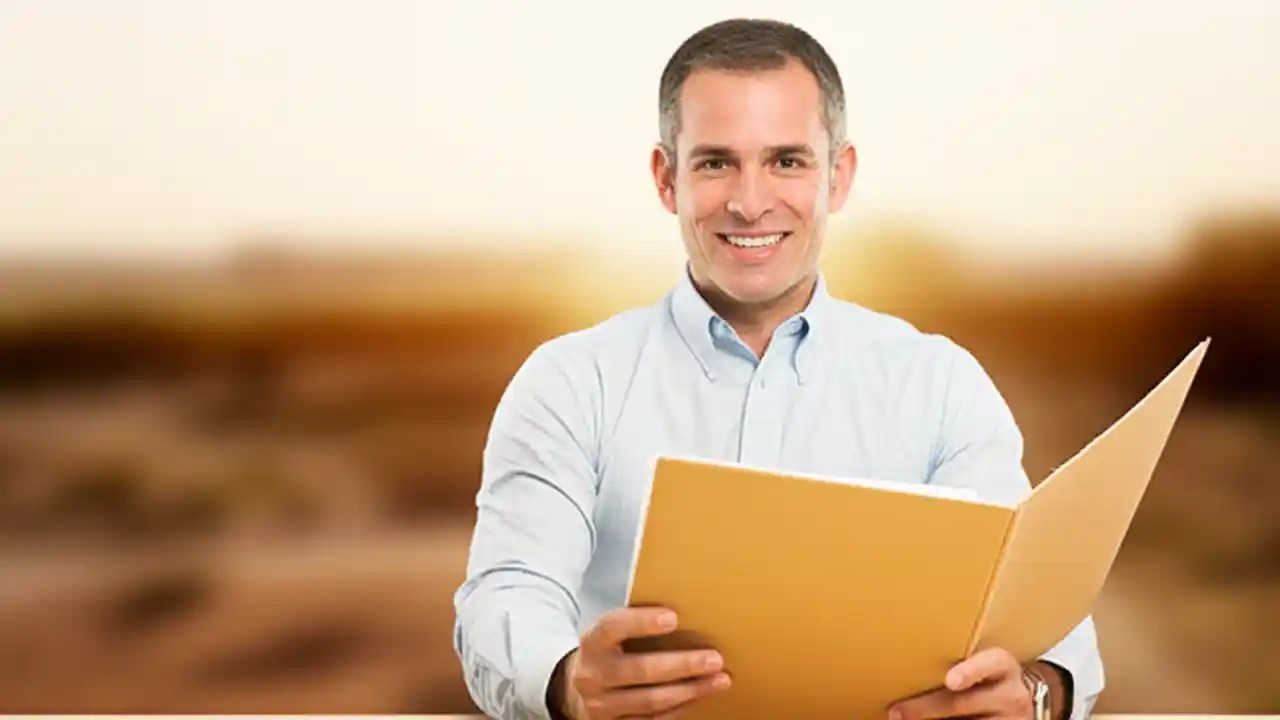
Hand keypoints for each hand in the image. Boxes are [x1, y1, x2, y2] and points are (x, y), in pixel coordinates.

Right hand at [550, 606, 731, 719]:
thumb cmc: (606, 653)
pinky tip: (699, 696)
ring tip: (720, 679)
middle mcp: (592, 676)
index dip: (642, 622)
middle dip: (682, 665)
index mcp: (592, 643)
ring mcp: (600, 706)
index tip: (674, 617)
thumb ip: (635, 626)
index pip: (613, 627)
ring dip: (690, 691)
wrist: (574, 690)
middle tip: (714, 658)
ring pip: (651, 701)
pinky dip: (679, 709)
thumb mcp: (610, 636)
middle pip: (640, 670)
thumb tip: (686, 613)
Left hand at [887, 647, 1031, 719]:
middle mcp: (1012, 694)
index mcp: (1002, 665)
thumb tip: (901, 668)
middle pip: (963, 702)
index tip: (951, 681)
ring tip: (902, 719)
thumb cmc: (982, 677)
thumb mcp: (977, 664)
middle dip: (924, 708)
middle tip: (895, 712)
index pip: (992, 662)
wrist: (1013, 701)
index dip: (971, 670)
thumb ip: (949, 664)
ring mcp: (1011, 719)